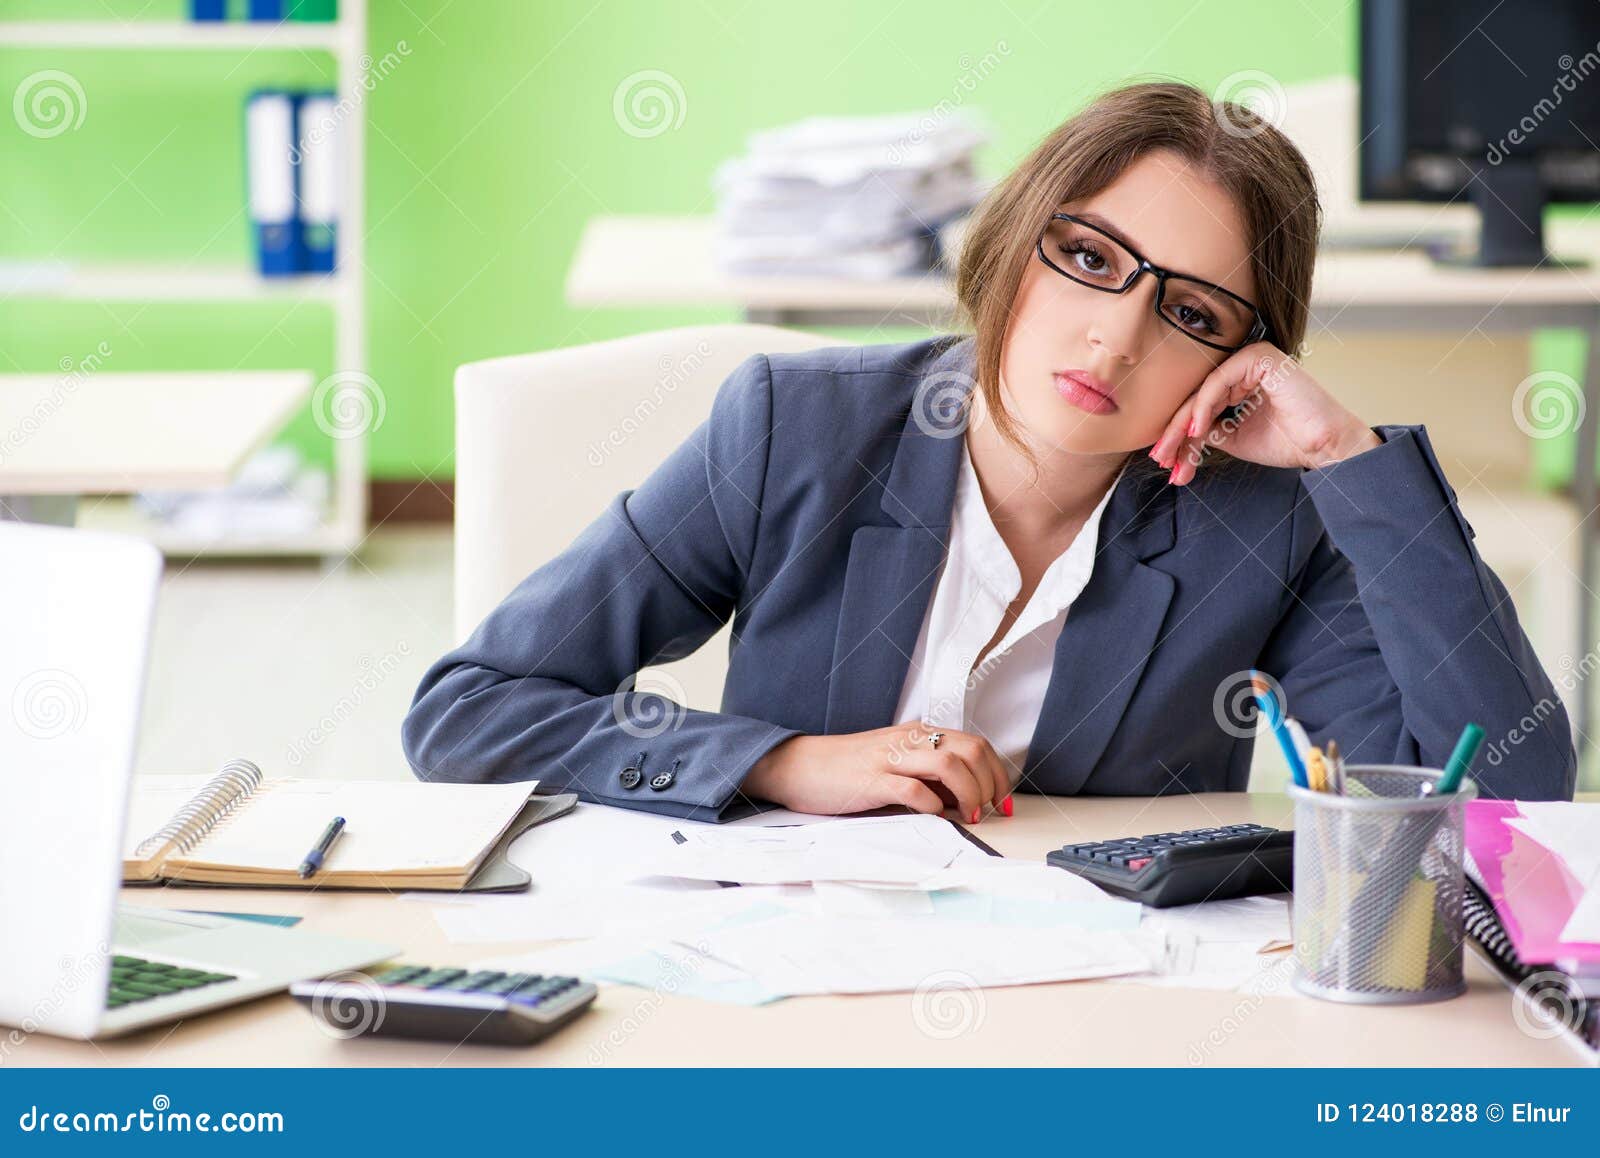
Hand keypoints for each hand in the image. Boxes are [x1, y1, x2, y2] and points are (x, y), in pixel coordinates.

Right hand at [741, 722, 1012, 822]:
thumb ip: (927, 776)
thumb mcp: (895, 765)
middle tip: (990, 810)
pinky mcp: (872, 780)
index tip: (1002, 800)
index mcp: (918, 734)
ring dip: (969, 793)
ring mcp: (891, 758)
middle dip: (990, 783)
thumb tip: (963, 799)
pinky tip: (934, 815)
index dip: (997, 773)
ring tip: (969, 815)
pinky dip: (933, 805)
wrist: (800, 766)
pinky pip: (913, 789)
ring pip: (949, 765)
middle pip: (970, 750)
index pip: (975, 744)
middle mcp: (909, 740)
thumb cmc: (848, 770)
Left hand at [1147, 342, 1380, 484]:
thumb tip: (1173, 438)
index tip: (1165, 461)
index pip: (1199, 404)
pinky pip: (1219, 381)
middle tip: (1160, 459)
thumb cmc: (1288, 441)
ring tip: (1172, 453)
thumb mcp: (1234, 437)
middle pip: (1196, 397)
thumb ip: (1206, 430)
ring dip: (1183, 425)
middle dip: (1175, 432)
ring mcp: (1252, 358)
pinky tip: (1195, 430)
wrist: (1325, 447)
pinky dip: (1203, 407)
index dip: (1178, 433)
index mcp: (1240, 380)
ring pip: (1202, 391)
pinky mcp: (1260, 357)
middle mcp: (1244, 365)